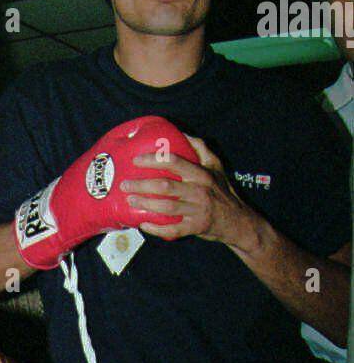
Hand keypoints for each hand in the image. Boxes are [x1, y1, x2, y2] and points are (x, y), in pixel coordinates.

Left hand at [122, 136, 258, 249]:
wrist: (237, 221)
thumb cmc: (222, 191)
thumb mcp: (216, 166)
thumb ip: (201, 148)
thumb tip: (182, 133)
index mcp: (201, 174)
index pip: (174, 162)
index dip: (153, 160)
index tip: (136, 160)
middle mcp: (199, 191)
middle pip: (165, 186)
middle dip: (142, 185)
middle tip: (124, 184)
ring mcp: (197, 210)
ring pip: (167, 207)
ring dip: (145, 203)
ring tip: (130, 199)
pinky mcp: (195, 227)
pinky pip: (173, 229)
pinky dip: (156, 228)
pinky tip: (143, 224)